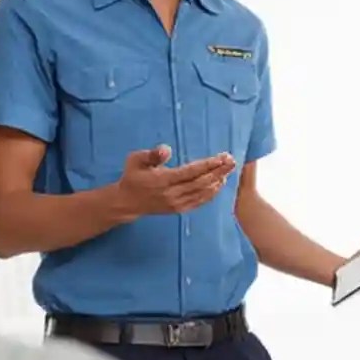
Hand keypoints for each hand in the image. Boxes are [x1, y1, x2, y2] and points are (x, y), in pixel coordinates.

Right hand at [113, 145, 236, 220]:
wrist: (127, 202)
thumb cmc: (133, 176)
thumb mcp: (135, 160)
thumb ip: (151, 155)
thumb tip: (167, 149)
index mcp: (162, 180)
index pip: (190, 172)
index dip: (207, 165)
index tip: (221, 157)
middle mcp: (171, 193)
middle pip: (201, 182)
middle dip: (218, 171)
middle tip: (232, 161)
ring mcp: (176, 203)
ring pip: (202, 193)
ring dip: (218, 181)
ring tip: (229, 170)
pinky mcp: (178, 210)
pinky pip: (199, 202)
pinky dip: (211, 193)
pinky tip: (220, 184)